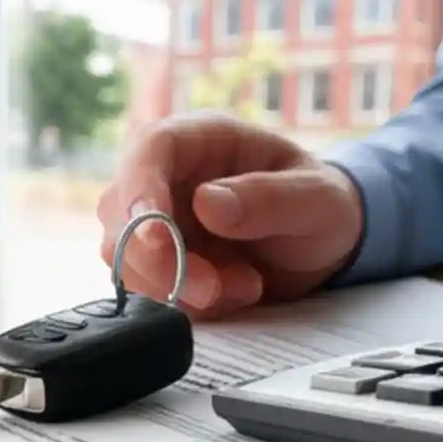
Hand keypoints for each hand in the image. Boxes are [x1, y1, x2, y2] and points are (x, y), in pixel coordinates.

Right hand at [97, 113, 363, 317]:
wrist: (321, 245)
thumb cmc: (320, 205)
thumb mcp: (316, 199)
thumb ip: (269, 199)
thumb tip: (207, 204)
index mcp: (203, 139)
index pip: (150, 149)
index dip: (142, 191)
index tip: (159, 240)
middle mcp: (169, 175)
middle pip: (121, 211)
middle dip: (160, 261)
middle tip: (215, 289)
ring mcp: (158, 220)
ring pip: (127, 258)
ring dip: (180, 286)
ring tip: (247, 284)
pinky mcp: (159, 262)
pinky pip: (149, 289)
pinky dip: (189, 303)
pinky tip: (236, 291)